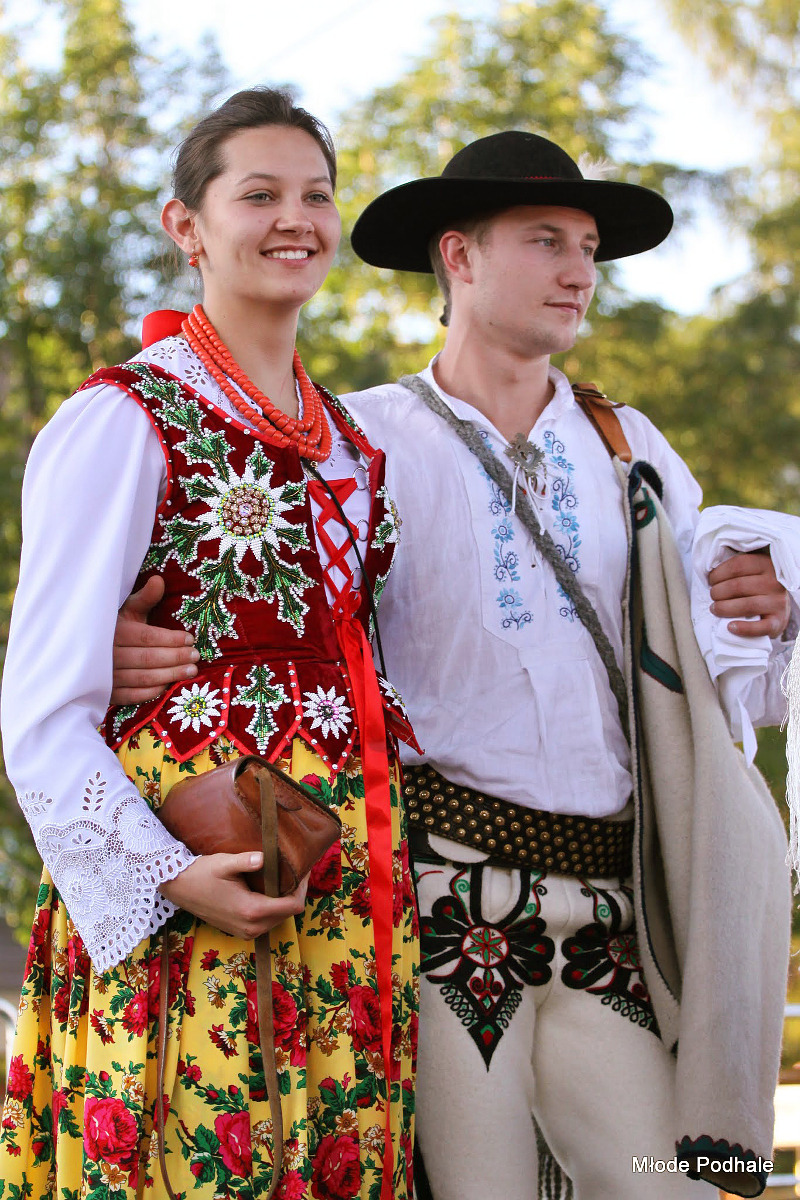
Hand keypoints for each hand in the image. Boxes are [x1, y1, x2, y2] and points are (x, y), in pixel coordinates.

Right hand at [111, 576, 198, 703]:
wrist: (87, 649)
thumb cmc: (116, 626)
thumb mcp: (128, 609)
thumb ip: (145, 598)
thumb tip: (159, 580)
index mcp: (112, 630)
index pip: (147, 637)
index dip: (170, 639)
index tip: (190, 639)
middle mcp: (106, 654)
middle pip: (147, 658)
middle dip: (175, 658)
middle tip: (196, 656)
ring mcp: (104, 676)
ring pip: (142, 678)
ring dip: (169, 675)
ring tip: (191, 671)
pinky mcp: (105, 693)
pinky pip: (131, 696)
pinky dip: (151, 692)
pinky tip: (168, 686)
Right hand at [159, 851, 307, 937]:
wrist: (178, 888)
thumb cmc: (201, 873)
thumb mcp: (224, 863)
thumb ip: (245, 861)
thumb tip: (264, 857)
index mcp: (251, 911)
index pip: (292, 906)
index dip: (302, 888)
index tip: (303, 870)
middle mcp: (251, 927)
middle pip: (288, 914)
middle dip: (295, 893)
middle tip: (296, 871)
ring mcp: (245, 932)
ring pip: (278, 920)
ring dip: (284, 902)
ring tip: (284, 879)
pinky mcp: (239, 932)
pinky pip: (266, 923)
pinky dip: (272, 909)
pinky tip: (269, 891)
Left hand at [708, 550, 790, 638]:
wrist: (779, 608)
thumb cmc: (756, 588)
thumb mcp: (751, 572)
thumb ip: (734, 570)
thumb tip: (708, 574)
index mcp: (766, 565)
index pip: (737, 566)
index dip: (718, 574)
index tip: (711, 581)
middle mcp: (774, 583)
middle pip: (738, 586)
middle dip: (718, 592)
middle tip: (713, 596)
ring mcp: (778, 603)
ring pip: (746, 605)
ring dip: (724, 608)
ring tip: (715, 609)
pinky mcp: (778, 622)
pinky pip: (760, 627)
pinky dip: (743, 628)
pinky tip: (730, 627)